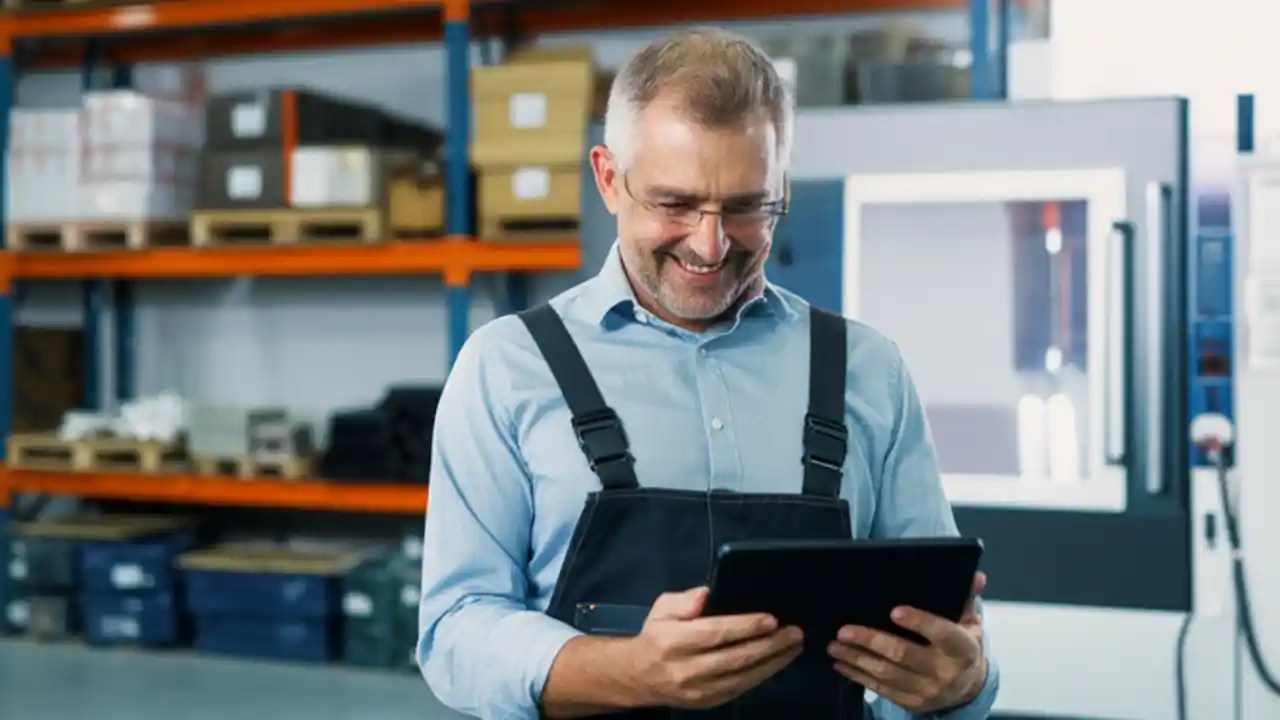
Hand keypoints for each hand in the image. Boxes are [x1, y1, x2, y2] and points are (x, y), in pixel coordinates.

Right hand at [623, 587, 804, 709]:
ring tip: (794, 647)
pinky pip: (741, 689)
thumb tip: (706, 594)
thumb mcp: (662, 609)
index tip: (772, 619)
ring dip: (773, 662)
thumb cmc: (656, 636)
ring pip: (743, 678)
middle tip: (794, 632)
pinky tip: (777, 662)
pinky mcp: (708, 703)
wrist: (638, 677)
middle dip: (769, 645)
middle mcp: (686, 669)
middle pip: (735, 658)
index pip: (715, 633)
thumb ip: (683, 600)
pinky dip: (762, 675)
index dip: (745, 627)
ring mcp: (698, 690)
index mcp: (673, 641)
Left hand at [828, 572, 988, 713]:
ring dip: (857, 659)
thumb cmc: (962, 646)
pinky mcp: (912, 703)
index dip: (919, 622)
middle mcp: (945, 672)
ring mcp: (928, 691)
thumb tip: (975, 575)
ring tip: (835, 645)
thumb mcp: (970, 623)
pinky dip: (858, 677)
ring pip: (887, 674)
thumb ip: (966, 598)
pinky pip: (881, 690)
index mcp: (962, 648)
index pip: (942, 633)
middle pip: (904, 654)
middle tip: (844, 630)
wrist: (968, 688)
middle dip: (871, 641)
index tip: (894, 611)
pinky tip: (842, 663)